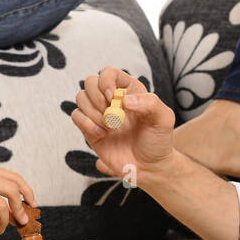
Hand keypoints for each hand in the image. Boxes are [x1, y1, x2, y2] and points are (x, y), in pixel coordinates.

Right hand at [69, 67, 175, 184]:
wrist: (149, 167)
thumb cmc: (158, 140)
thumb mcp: (164, 119)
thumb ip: (150, 104)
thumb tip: (124, 100)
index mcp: (129, 89)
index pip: (109, 72)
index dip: (106, 81)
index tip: (112, 97)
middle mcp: (112, 98)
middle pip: (90, 82)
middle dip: (97, 97)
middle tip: (111, 115)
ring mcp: (99, 113)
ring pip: (81, 97)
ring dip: (93, 113)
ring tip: (110, 128)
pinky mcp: (90, 129)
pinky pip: (76, 116)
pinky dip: (86, 124)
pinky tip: (102, 135)